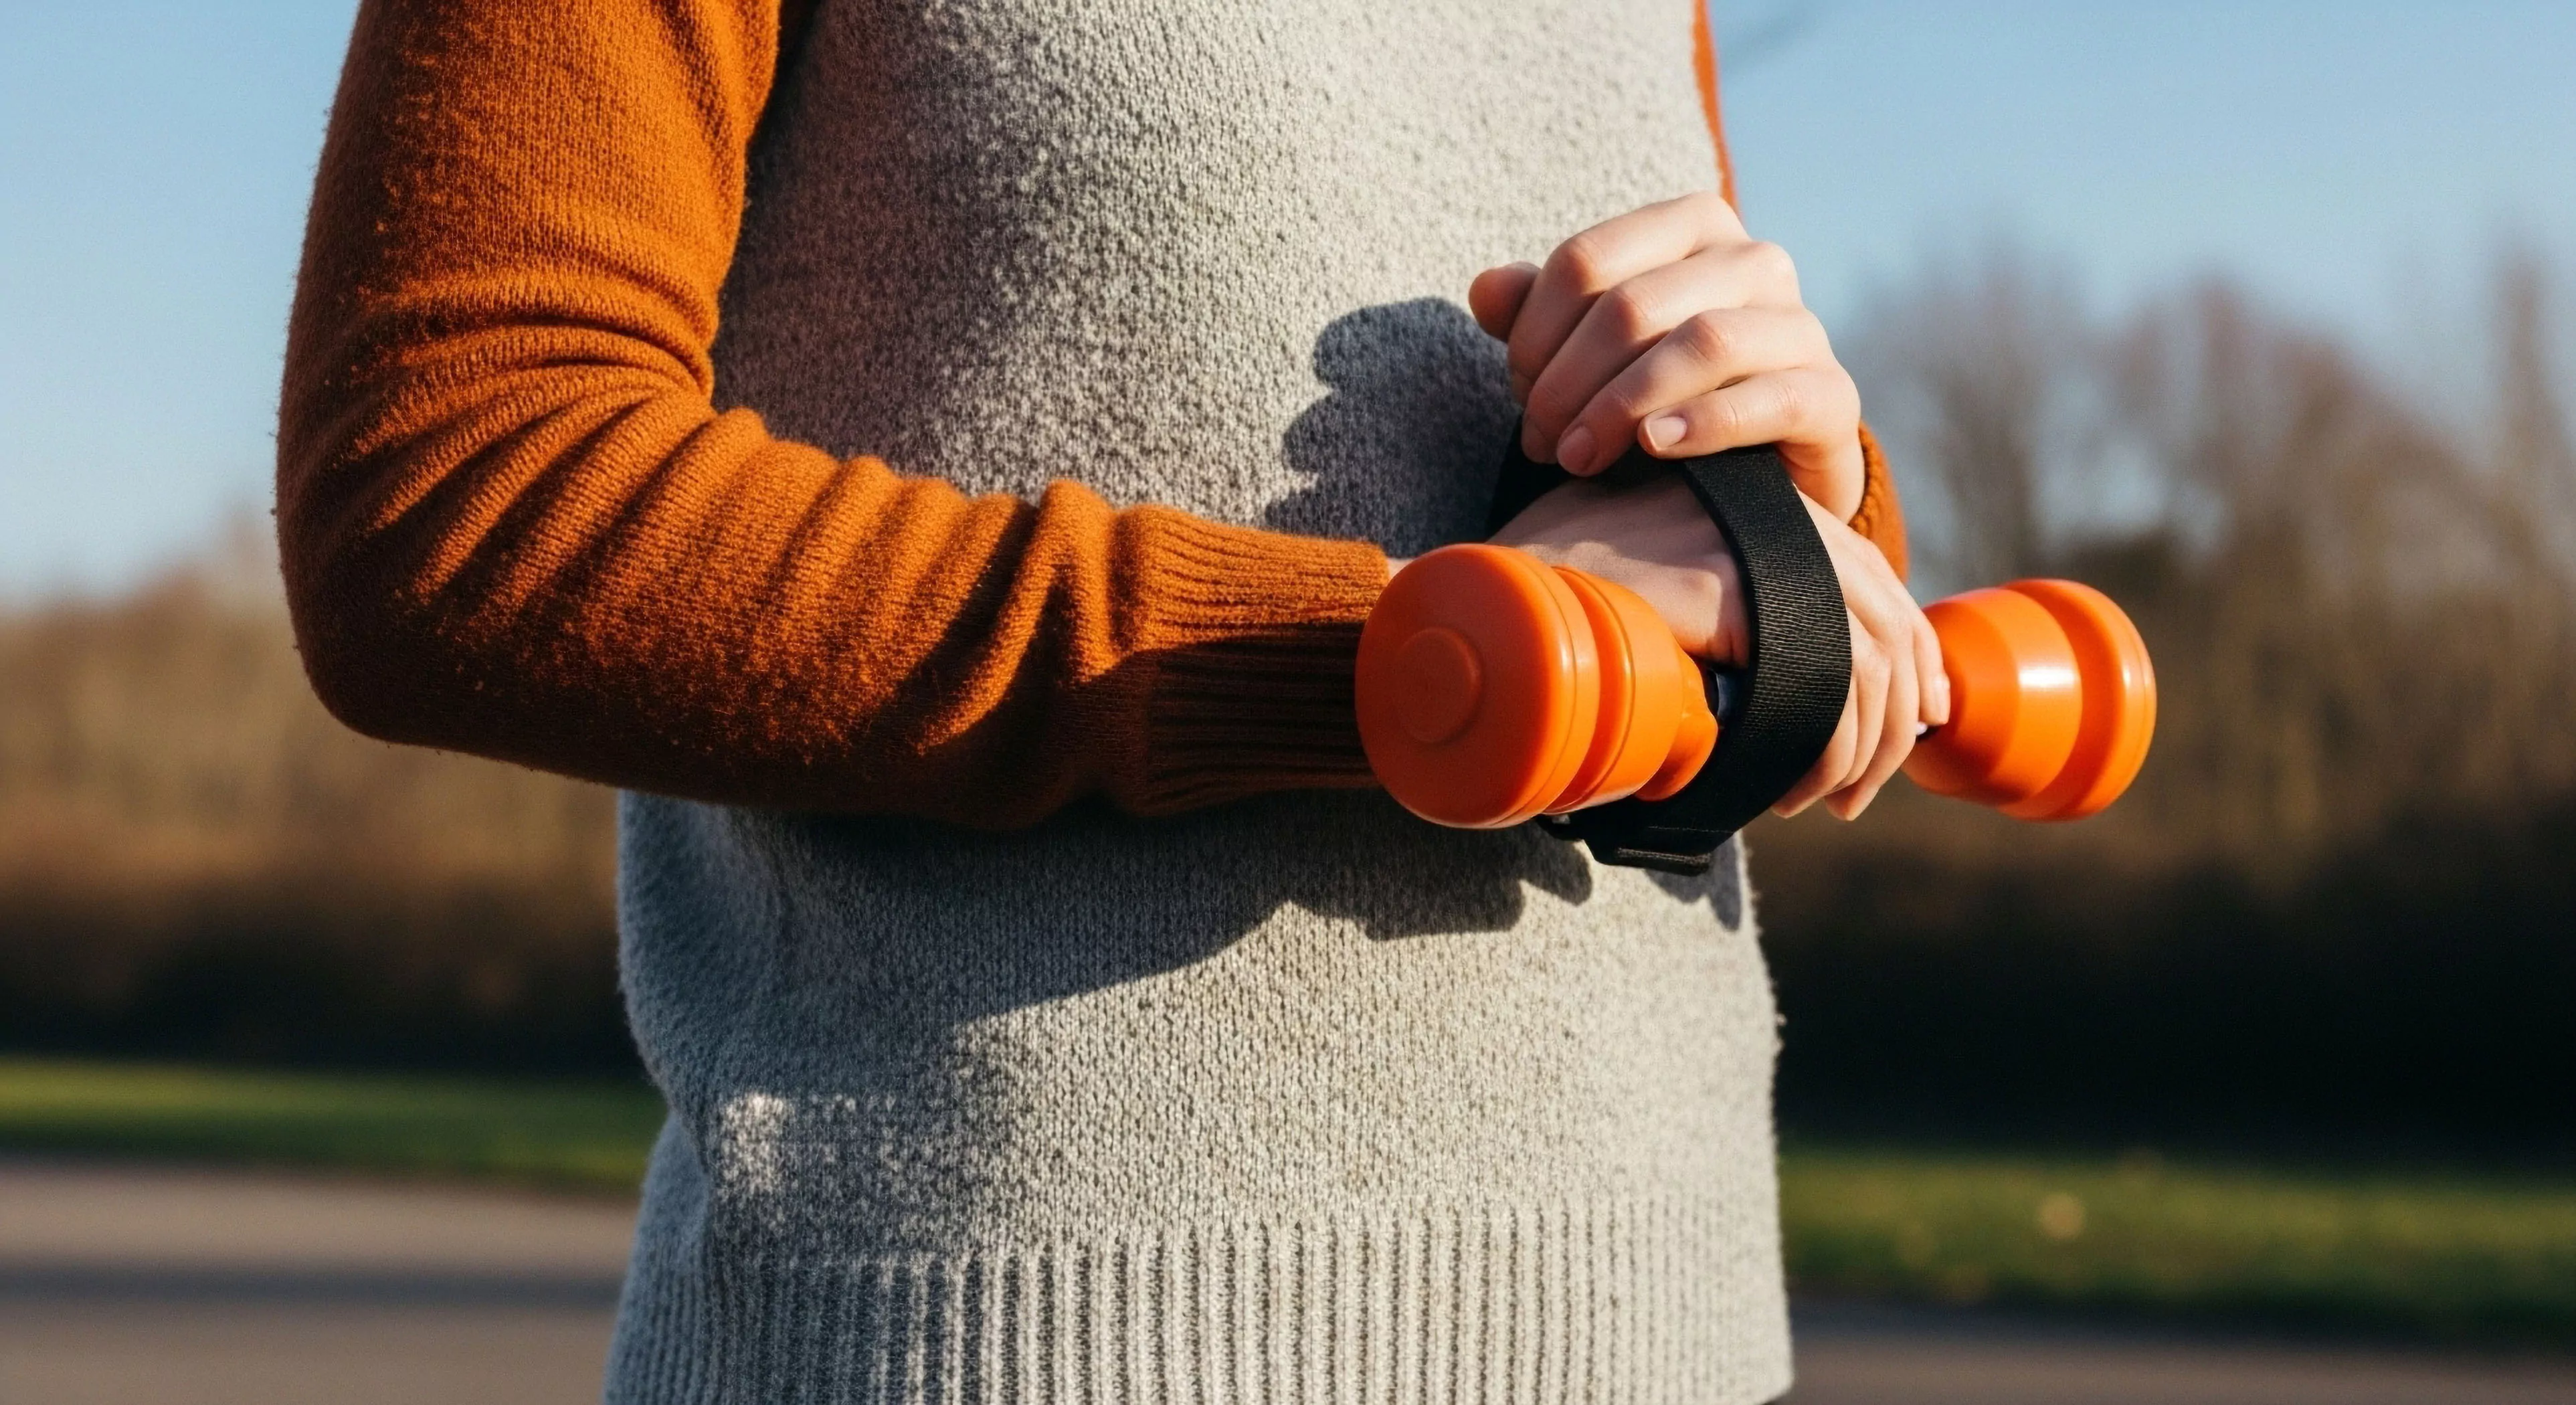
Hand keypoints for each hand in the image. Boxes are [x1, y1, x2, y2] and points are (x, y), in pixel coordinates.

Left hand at [1468, 191, 1865, 520]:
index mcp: (1691, 228)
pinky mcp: (1831, 397)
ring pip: (1702, 342)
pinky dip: (1703, 424)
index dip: (1534, 331)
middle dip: (1567, 381)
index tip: (1518, 389)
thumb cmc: (1660, 397)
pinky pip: (1769, 399)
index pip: (1586, 260)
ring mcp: (1800, 326)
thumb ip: (1536, 316)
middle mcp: (1754, 262)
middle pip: (1633, 305)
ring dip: (1621, 406)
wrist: (1759, 473)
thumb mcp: (1588, 353)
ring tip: (1578, 456)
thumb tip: (1486, 289)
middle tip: (1541, 441)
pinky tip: (1654, 448)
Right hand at [1488, 477, 1948, 820]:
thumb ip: (1719, 611)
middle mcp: (1785, 518)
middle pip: (1889, 625)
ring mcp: (1769, 549)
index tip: (1912, 721)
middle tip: (1861, 791)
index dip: (1911, 658)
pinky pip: (1831, 685)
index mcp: (1772, 510)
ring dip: (1859, 752)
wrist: (1502, 596)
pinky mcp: (1748, 592)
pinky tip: (1796, 789)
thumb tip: (1760, 680)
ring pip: (1871, 665)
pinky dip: (1828, 752)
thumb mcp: (1663, 597)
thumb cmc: (1560, 601)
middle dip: (1895, 719)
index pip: (1876, 584)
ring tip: (1820, 804)